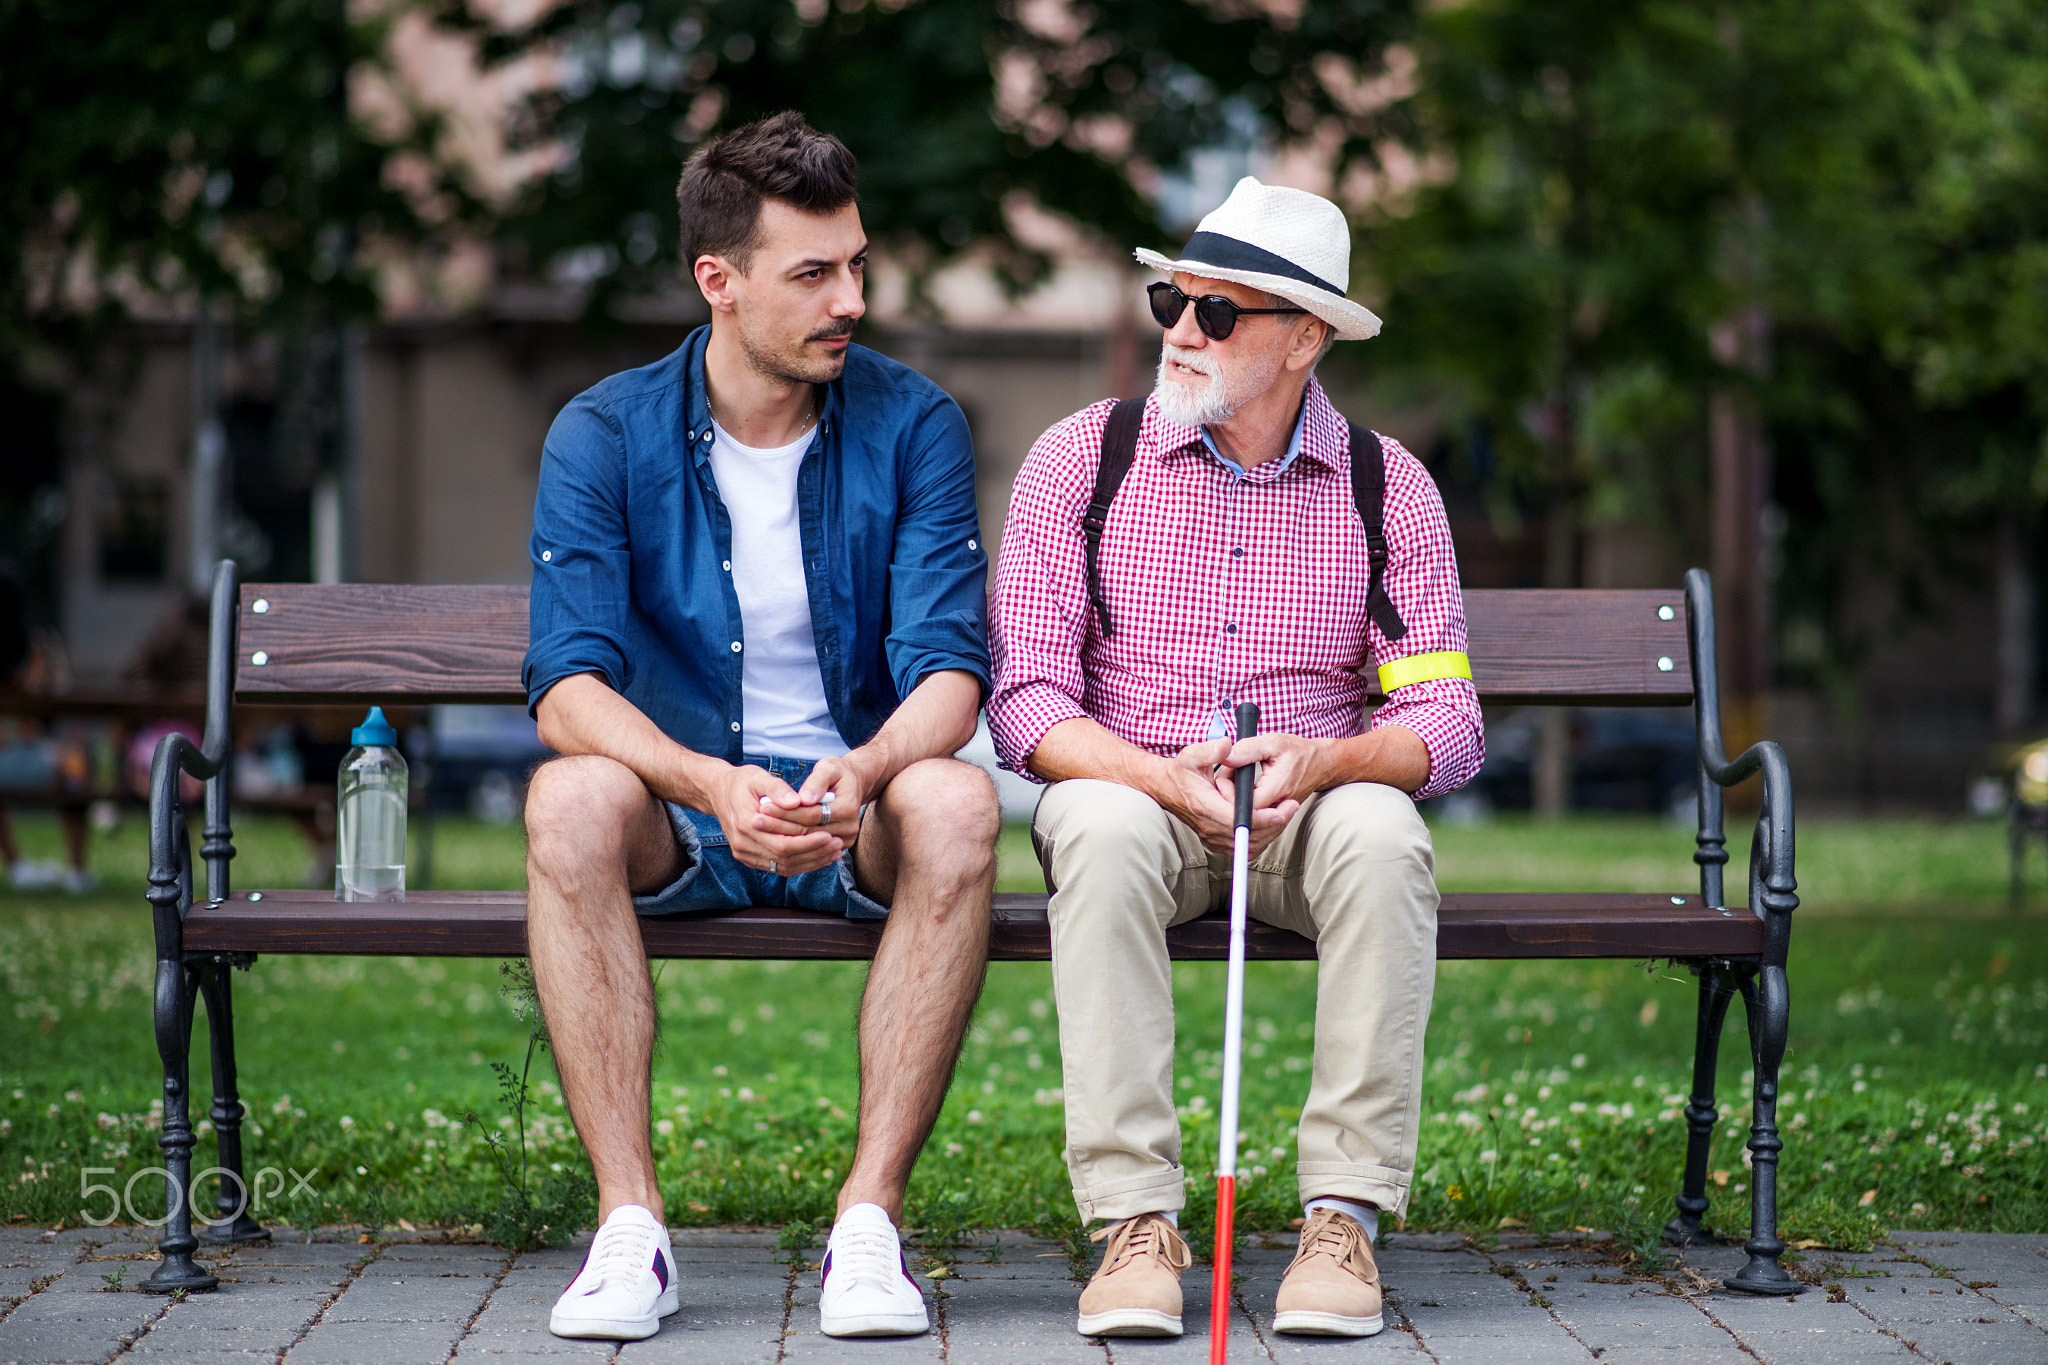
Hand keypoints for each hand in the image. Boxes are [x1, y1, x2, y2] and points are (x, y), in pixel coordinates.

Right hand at [706, 763, 843, 875]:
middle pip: (785, 858)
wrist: (719, 792)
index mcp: (745, 824)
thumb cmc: (742, 782)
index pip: (782, 843)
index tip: (830, 835)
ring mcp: (744, 854)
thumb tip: (797, 801)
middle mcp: (742, 844)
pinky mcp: (749, 858)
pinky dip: (800, 864)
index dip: (808, 843)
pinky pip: (777, 867)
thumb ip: (777, 789)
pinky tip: (819, 857)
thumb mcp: (758, 777)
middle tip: (838, 846)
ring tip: (834, 853)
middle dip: (814, 853)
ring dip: (811, 862)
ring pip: (782, 867)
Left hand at [752, 755, 867, 855]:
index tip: (763, 806)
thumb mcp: (829, 767)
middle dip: (779, 826)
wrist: (853, 785)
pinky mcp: (837, 848)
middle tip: (754, 820)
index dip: (786, 812)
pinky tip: (770, 839)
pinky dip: (790, 847)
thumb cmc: (837, 772)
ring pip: (806, 845)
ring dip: (781, 838)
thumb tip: (804, 799)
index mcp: (848, 808)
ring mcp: (844, 841)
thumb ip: (817, 782)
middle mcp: (849, 829)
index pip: (810, 815)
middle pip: (807, 832)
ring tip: (759, 829)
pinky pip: (810, 851)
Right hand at [1151, 740, 1297, 856]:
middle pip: (1249, 836)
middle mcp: (1208, 826)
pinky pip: (1243, 848)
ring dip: (1271, 832)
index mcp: (1205, 805)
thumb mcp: (1191, 754)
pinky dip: (1261, 839)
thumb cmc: (1181, 770)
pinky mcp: (1215, 842)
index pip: (1239, 820)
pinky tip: (1270, 823)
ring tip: (1285, 813)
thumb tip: (1227, 746)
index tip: (1283, 810)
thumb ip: (1210, 750)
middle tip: (1292, 807)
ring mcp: (1211, 837)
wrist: (1166, 788)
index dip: (1264, 818)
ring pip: (1249, 845)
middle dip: (1274, 824)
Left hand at [1225, 733, 1332, 812]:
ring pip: (1248, 814)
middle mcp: (1277, 806)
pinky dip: (1244, 800)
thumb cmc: (1298, 751)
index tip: (1223, 776)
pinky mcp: (1275, 813)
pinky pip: (1254, 813)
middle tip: (1226, 775)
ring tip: (1234, 777)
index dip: (1228, 793)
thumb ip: (1248, 750)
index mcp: (1276, 789)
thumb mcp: (1272, 743)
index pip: (1245, 805)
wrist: (1321, 763)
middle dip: (1228, 795)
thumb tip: (1226, 757)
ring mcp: (1277, 812)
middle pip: (1243, 812)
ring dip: (1234, 798)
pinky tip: (1241, 785)